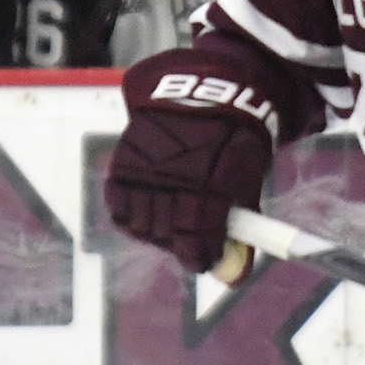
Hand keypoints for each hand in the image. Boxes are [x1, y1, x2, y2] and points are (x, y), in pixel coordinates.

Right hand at [103, 50, 276, 273]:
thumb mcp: (246, 179)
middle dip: (180, 244)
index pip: (198, 239)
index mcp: (213, 183)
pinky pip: (117, 205)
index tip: (204, 260)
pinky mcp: (124, 160)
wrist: (205, 86)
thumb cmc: (233, 138)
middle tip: (189, 236)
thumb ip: (239, 229)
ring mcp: (146, 169)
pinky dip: (129, 214)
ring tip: (169, 217)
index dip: (200, 257)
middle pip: (167, 236)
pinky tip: (145, 206)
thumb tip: (232, 278)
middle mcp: (176, 177)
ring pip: (141, 225)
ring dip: (155, 231)